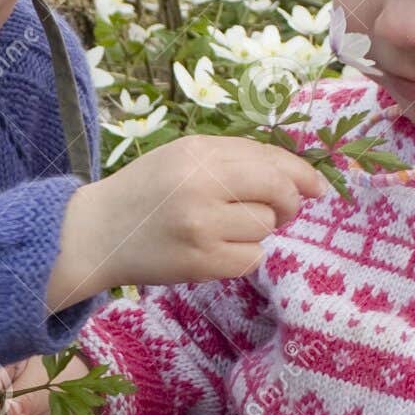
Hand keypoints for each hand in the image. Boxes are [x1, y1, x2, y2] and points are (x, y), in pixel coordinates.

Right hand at [47, 135, 329, 308]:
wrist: (96, 233)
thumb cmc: (144, 192)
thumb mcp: (182, 157)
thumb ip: (233, 159)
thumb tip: (295, 177)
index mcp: (199, 152)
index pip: (269, 158)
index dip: (302, 173)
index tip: (318, 187)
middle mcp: (201, 185)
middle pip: (279, 191)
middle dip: (289, 203)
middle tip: (279, 212)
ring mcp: (201, 225)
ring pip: (265, 227)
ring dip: (255, 231)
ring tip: (223, 229)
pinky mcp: (201, 261)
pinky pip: (251, 259)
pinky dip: (241, 256)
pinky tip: (214, 250)